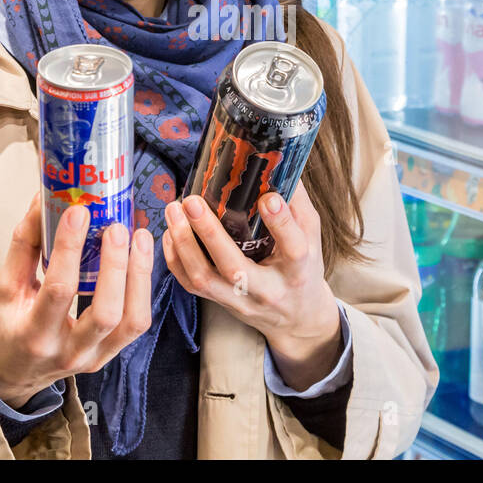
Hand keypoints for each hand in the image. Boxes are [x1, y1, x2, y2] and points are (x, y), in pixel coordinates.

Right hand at [0, 192, 153, 407]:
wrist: (14, 371)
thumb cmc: (8, 326)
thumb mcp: (6, 288)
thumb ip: (25, 245)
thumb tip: (42, 200)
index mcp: (35, 335)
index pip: (59, 290)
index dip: (70, 248)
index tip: (78, 212)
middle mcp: (69, 351)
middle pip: (105, 312)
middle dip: (115, 265)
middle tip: (116, 226)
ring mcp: (95, 356)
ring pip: (131, 321)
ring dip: (139, 275)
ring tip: (139, 237)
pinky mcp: (111, 354)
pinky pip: (136, 322)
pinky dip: (143, 287)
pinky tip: (141, 257)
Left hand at [162, 181, 341, 391]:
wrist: (294, 317)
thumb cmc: (303, 269)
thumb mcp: (312, 238)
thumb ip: (298, 204)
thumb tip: (281, 164)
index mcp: (298, 270)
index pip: (293, 248)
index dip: (280, 223)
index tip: (268, 197)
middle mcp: (268, 289)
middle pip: (236, 266)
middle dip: (210, 233)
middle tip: (192, 201)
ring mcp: (240, 299)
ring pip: (205, 278)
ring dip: (184, 244)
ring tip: (174, 210)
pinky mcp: (220, 302)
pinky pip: (190, 285)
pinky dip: (175, 259)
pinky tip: (170, 233)